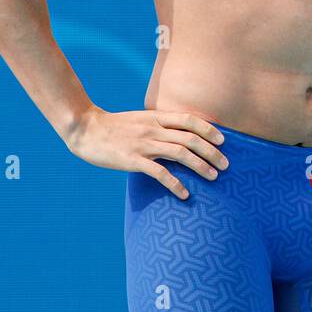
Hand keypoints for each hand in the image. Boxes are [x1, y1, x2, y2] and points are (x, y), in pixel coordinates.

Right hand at [65, 107, 228, 199]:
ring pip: (180, 153)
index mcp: (156, 117)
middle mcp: (153, 129)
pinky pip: (159, 173)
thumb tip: (179, 136)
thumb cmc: (114, 127)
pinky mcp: (132, 160)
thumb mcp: (140, 120)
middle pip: (190, 138)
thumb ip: (159, 126)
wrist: (85, 128)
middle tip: (226, 165)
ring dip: (200, 165)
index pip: (189, 119)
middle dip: (212, 151)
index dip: (208, 129)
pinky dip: (175, 183)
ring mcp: (143, 144)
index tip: (223, 140)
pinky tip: (185, 194)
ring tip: (214, 177)